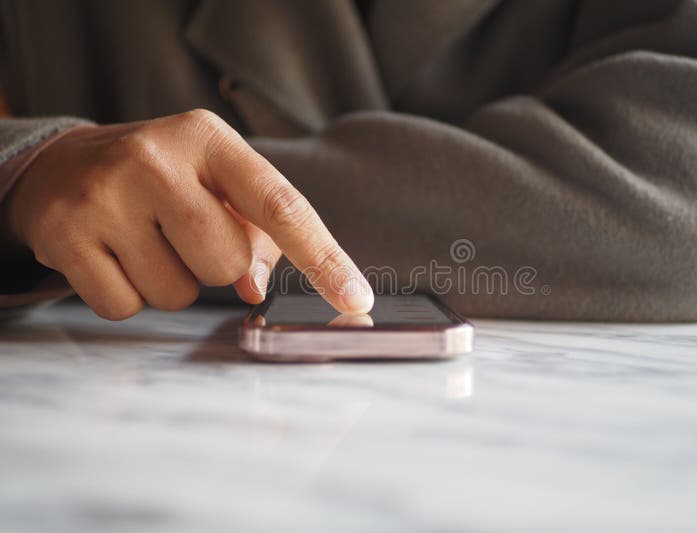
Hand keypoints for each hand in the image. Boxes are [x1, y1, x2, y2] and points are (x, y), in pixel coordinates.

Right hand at [4, 110, 372, 319]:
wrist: (62, 167)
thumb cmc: (158, 179)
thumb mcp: (212, 181)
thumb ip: (254, 231)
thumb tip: (255, 288)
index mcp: (207, 138)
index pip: (280, 205)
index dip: (323, 257)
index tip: (356, 298)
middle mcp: (156, 158)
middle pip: (228, 263)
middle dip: (217, 267)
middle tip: (182, 236)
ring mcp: (106, 195)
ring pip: (179, 293)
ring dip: (173, 283)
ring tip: (145, 242)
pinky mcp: (66, 235)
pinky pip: (127, 306)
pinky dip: (129, 295)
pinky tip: (114, 257)